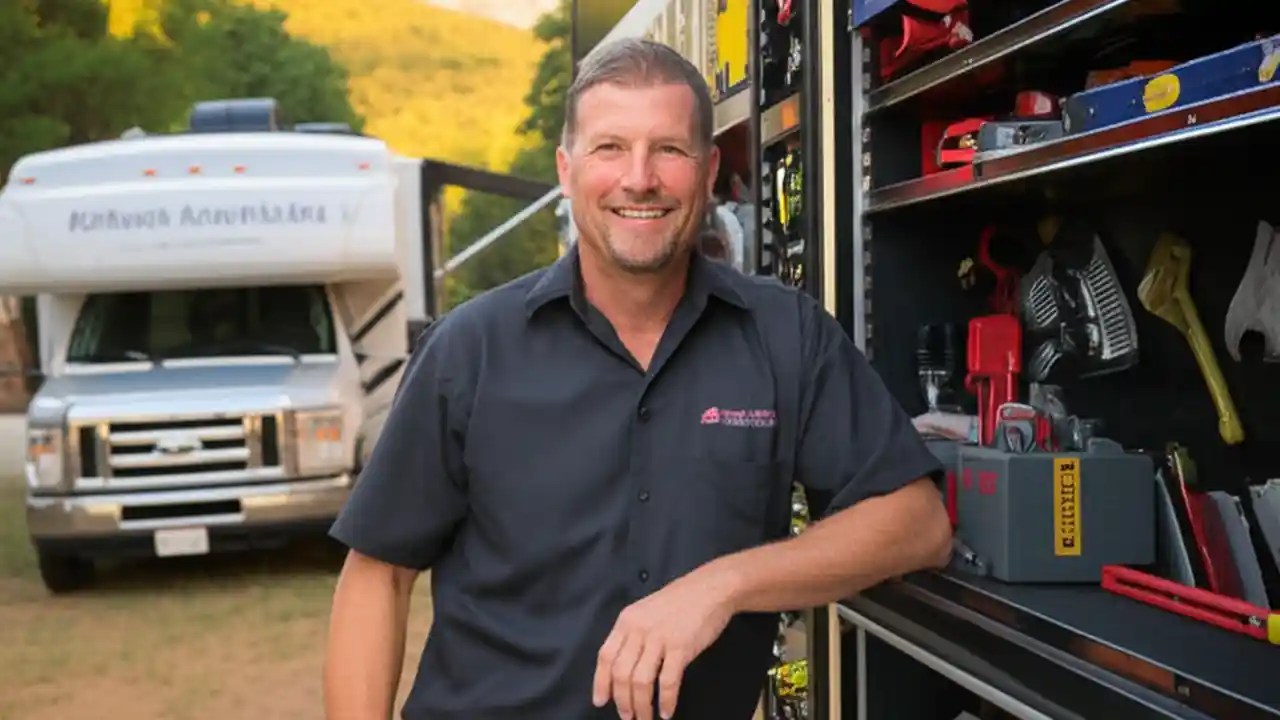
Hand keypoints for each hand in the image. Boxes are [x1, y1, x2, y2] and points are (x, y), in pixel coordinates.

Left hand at [592, 567, 738, 719]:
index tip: (600, 702)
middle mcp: (639, 630)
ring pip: (641, 681)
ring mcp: (659, 638)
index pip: (605, 656)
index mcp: (627, 621)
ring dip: (641, 706)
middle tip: (627, 717)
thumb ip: (633, 635)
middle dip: (622, 701)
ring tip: (644, 719)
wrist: (711, 588)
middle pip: (621, 673)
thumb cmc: (679, 602)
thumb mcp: (646, 612)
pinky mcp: (681, 647)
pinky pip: (668, 681)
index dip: (600, 682)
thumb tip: (621, 668)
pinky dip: (665, 701)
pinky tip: (667, 712)